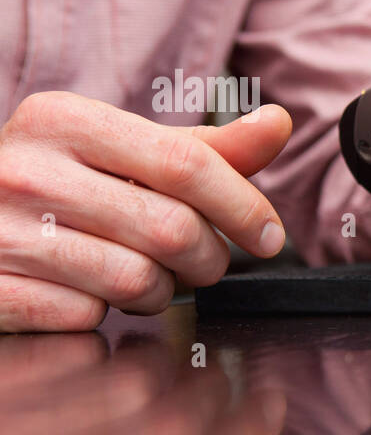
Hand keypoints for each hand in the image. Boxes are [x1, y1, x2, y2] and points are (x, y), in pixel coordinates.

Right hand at [0, 92, 291, 331]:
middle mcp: (26, 170)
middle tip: (201, 262)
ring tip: (146, 276)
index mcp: (63, 119)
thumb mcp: (120, 152)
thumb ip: (203, 147)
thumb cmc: (56, 187)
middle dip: (207, 257)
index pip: (185, 163)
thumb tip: (278, 124)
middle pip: (170, 228)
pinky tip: (90, 293)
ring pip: (135, 279)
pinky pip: (86, 315)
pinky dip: (104, 314)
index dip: (243, 205)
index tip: (269, 235)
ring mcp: (0, 232)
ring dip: (161, 291)